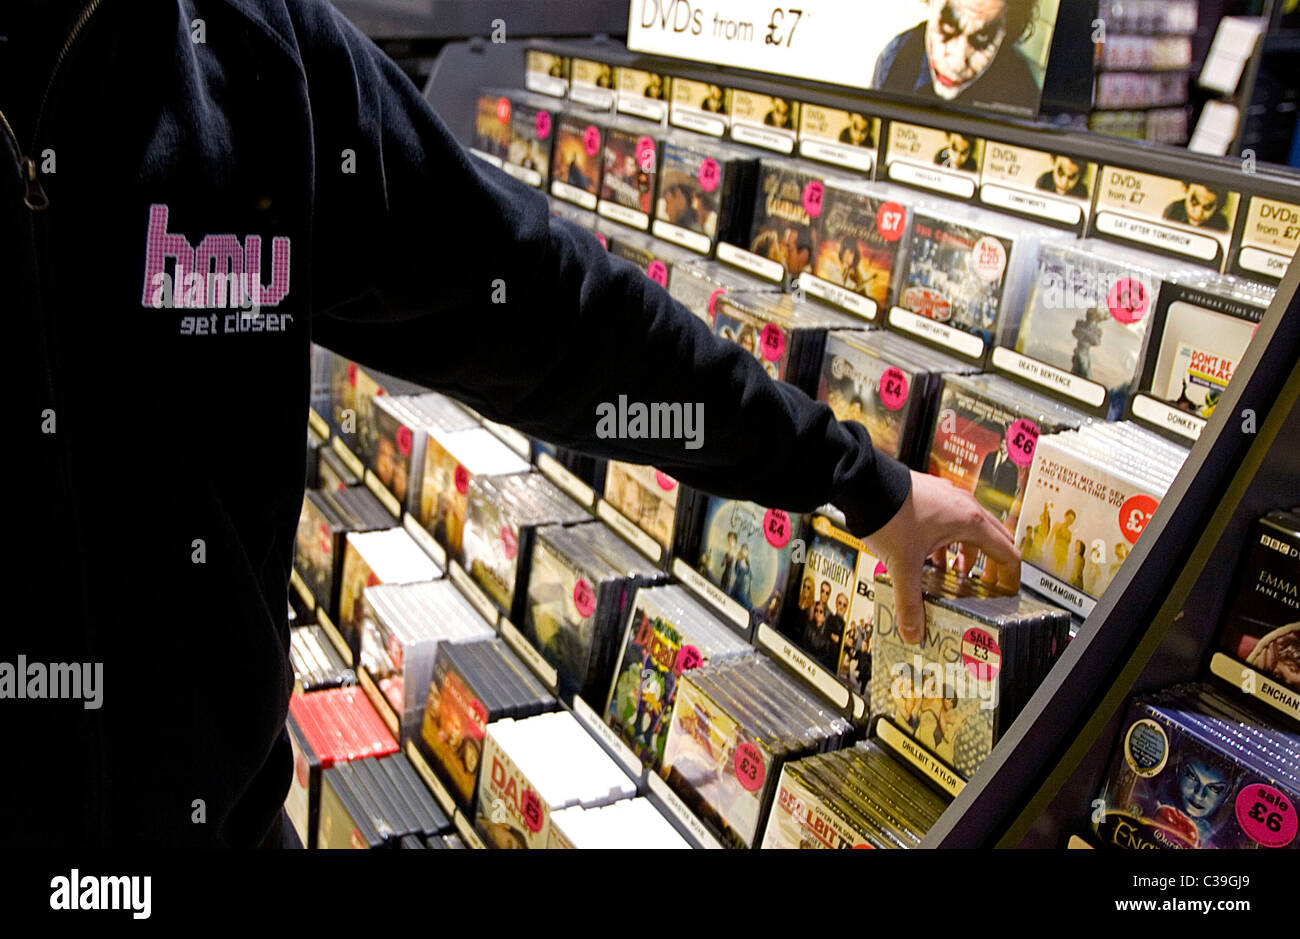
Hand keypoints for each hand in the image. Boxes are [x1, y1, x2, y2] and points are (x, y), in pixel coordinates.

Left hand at [863, 471, 1019, 644]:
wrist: (863, 482)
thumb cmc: (890, 514)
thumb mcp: (903, 565)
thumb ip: (909, 602)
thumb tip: (913, 631)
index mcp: (970, 522)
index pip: (1008, 553)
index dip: (1010, 577)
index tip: (1007, 593)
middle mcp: (964, 506)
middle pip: (993, 540)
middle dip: (991, 567)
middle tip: (985, 588)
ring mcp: (948, 498)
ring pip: (969, 531)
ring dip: (966, 554)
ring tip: (953, 575)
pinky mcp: (931, 495)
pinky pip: (949, 522)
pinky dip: (947, 542)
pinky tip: (929, 557)